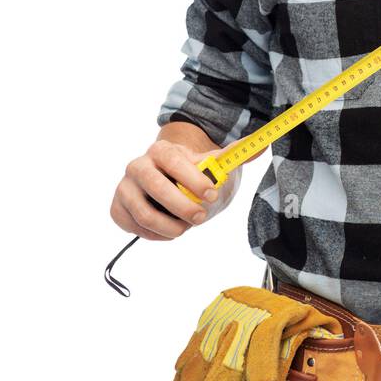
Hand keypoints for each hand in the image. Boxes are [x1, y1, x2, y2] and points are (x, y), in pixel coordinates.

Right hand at [110, 139, 240, 240]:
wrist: (171, 183)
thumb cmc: (194, 175)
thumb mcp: (215, 164)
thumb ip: (236, 155)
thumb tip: (262, 145)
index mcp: (161, 151)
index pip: (172, 161)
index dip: (192, 179)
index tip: (211, 194)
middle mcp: (137, 166)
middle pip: (154, 186)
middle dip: (181, 206)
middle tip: (201, 218)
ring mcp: (125, 188)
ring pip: (143, 213)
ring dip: (170, 226)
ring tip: (185, 227)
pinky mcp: (118, 209)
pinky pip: (134, 228)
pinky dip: (156, 235)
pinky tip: (169, 229)